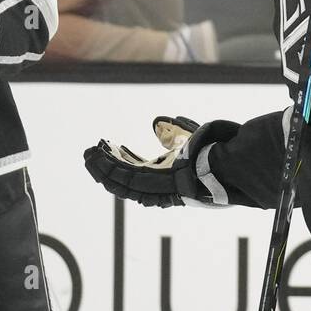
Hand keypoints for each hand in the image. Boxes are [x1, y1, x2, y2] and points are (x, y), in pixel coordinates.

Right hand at [84, 116, 239, 206]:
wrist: (222, 161)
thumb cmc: (209, 153)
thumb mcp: (186, 138)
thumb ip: (172, 132)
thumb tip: (159, 121)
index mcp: (164, 176)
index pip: (135, 171)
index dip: (120, 159)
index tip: (110, 144)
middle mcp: (156, 186)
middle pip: (122, 179)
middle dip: (104, 166)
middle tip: (90, 152)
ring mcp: (154, 188)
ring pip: (119, 183)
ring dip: (101, 169)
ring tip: (87, 155)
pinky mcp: (152, 186)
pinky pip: (124, 181)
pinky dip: (109, 169)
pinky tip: (99, 157)